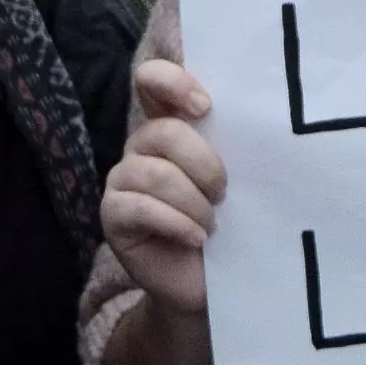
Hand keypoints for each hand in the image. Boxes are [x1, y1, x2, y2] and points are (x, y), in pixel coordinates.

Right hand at [101, 59, 226, 314]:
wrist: (210, 284)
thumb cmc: (230, 226)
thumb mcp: (237, 180)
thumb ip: (232, 146)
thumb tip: (253, 121)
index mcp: (172, 126)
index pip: (152, 80)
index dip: (172, 82)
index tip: (205, 107)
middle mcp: (142, 145)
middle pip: (165, 132)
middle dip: (205, 166)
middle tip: (224, 195)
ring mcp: (122, 178)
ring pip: (156, 173)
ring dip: (194, 204)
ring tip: (211, 227)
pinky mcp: (112, 214)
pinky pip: (139, 207)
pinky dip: (176, 223)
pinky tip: (196, 239)